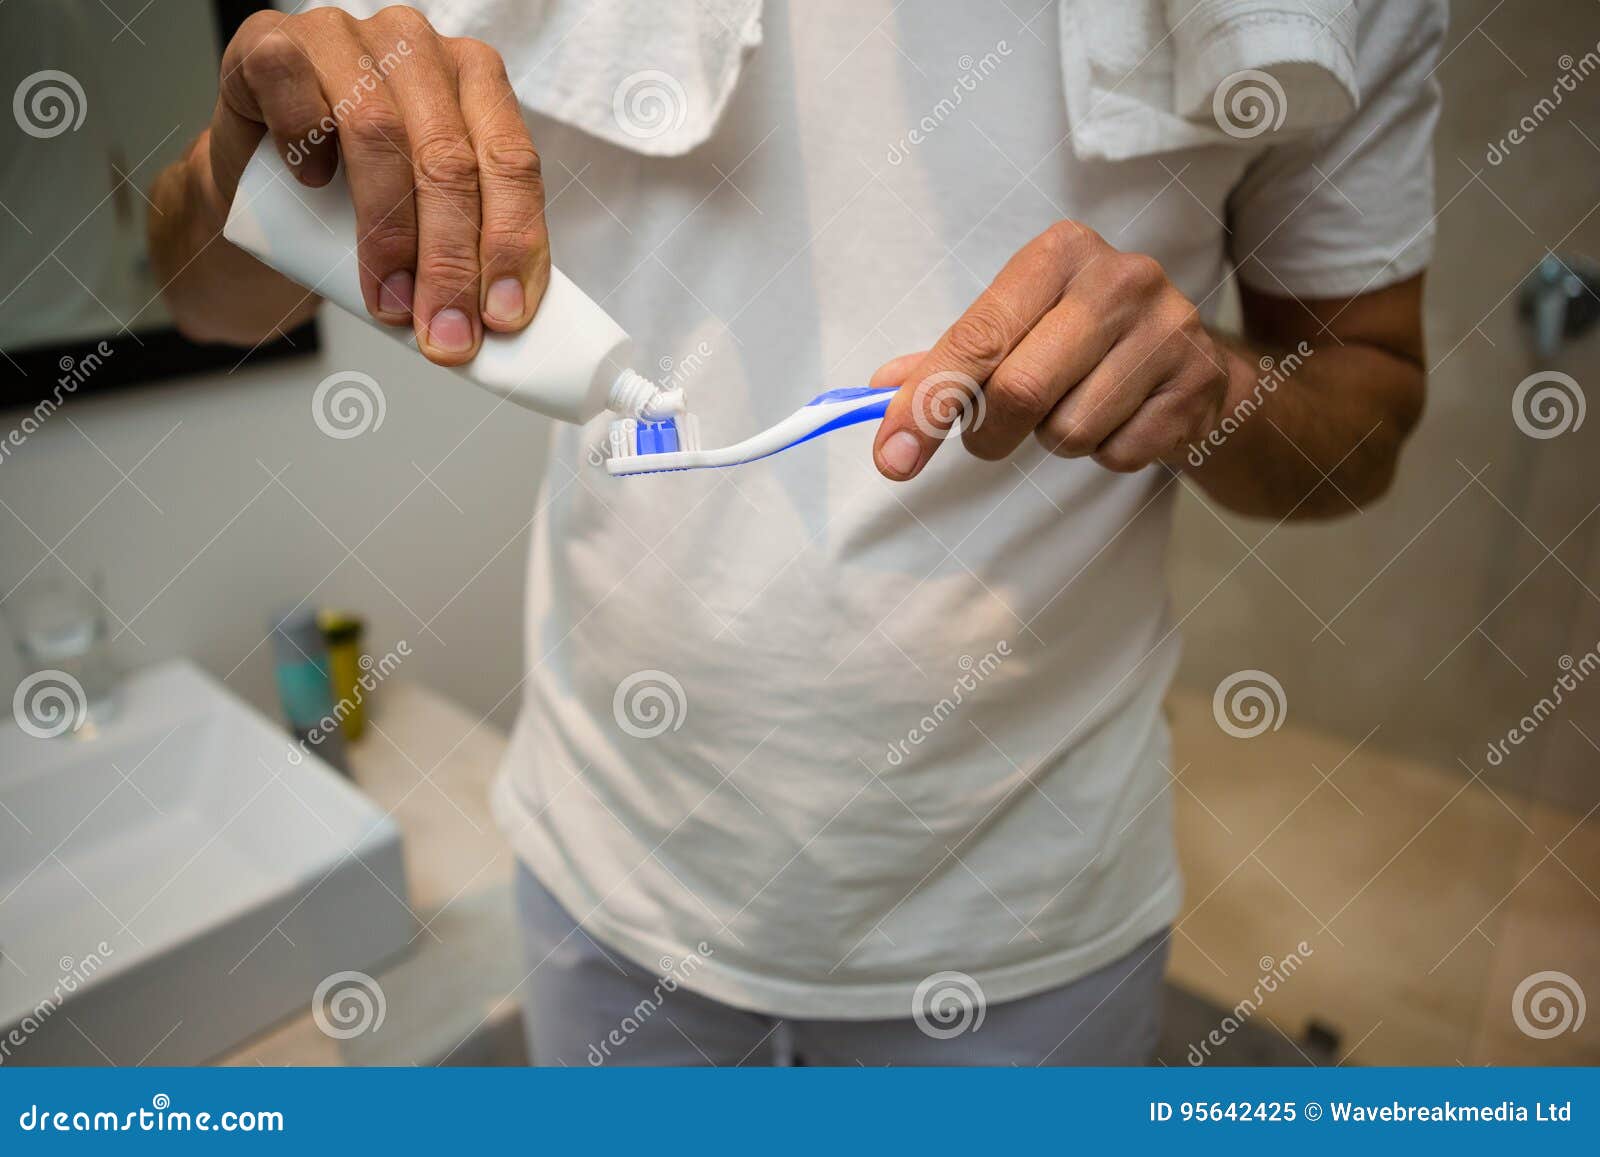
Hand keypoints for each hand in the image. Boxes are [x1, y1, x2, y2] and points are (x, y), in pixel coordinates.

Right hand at [198, 6, 547, 363]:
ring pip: (379, 132)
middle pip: (450, 159)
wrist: (258, 179)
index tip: (503, 315)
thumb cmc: (352, 197)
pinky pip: (292, 85)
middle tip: (447, 332)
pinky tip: (311, 183)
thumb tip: (495, 321)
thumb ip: (465, 247)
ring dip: (388, 232)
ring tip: (391, 301)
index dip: (511, 243)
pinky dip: (304, 140)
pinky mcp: (271, 41)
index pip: (512, 163)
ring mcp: (346, 37)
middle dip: (451, 261)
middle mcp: (419, 49)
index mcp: (476, 81)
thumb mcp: (424, 219)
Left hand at [871, 221, 1230, 479]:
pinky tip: (1122, 419)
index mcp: (1059, 253)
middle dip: (989, 433)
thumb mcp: (1018, 328)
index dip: (926, 404)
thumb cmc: (1083, 341)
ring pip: (1069, 431)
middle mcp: (1119, 278)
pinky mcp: (1197, 383)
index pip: (976, 338)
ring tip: (1077, 408)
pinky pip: (1117, 453)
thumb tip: (880, 389)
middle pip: (1019, 391)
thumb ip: (951, 358)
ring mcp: (1168, 328)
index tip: (892, 458)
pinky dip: (1105, 452)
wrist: (1193, 361)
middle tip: (990, 437)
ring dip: (1054, 441)